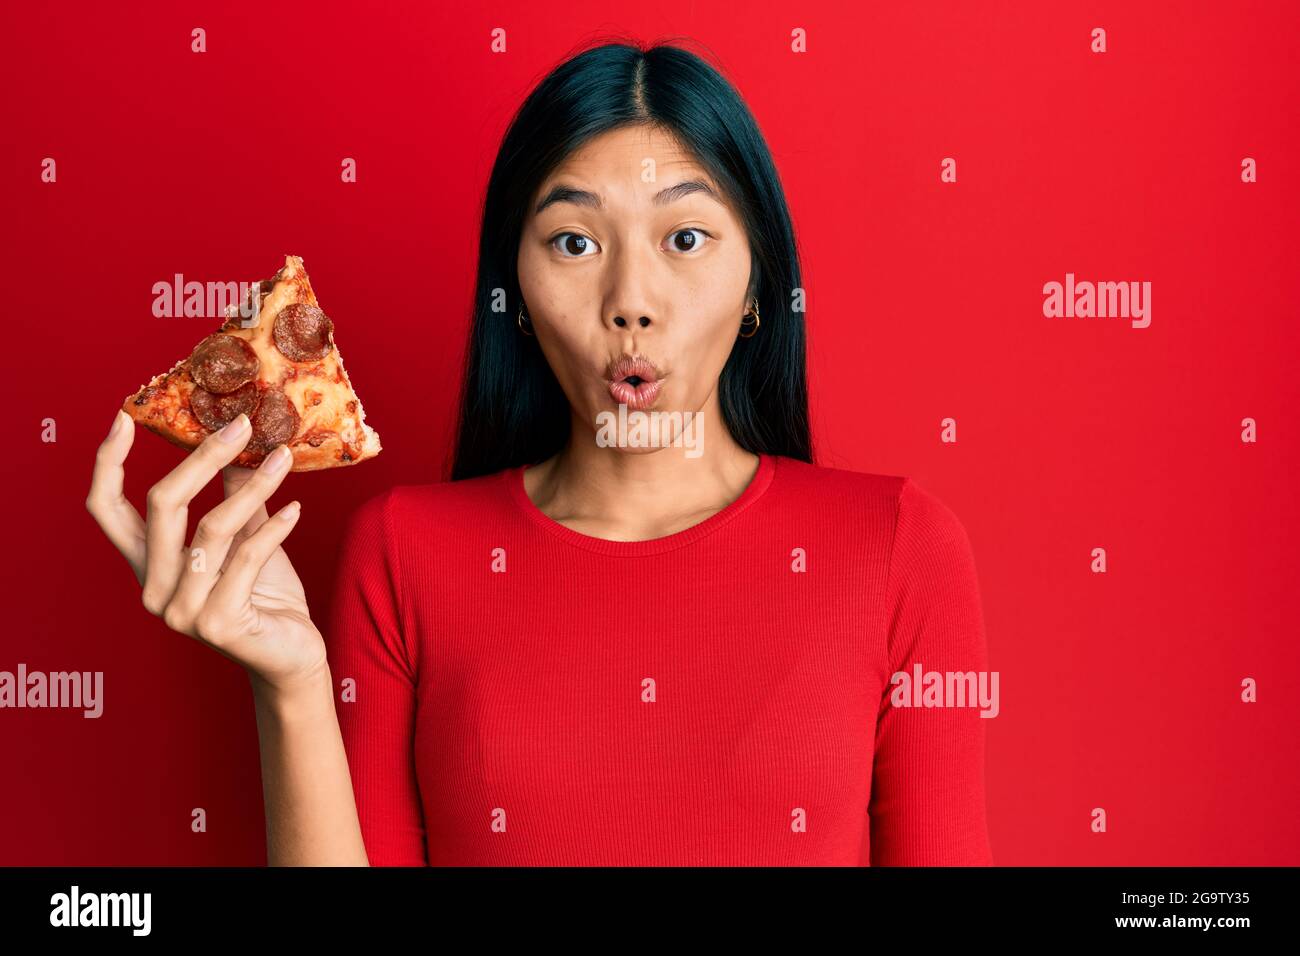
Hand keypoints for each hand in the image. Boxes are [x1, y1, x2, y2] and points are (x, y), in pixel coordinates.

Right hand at [86, 408, 327, 694]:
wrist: (291, 655)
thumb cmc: (264, 595)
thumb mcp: (244, 537)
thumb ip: (233, 494)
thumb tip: (236, 439)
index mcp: (149, 565)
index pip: (106, 509)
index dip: (108, 463)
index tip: (124, 417)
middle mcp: (155, 588)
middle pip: (162, 504)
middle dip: (201, 457)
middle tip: (240, 424)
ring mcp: (181, 610)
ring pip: (211, 528)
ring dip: (254, 487)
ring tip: (285, 459)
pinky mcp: (217, 623)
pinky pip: (247, 558)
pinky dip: (274, 527)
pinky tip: (296, 508)